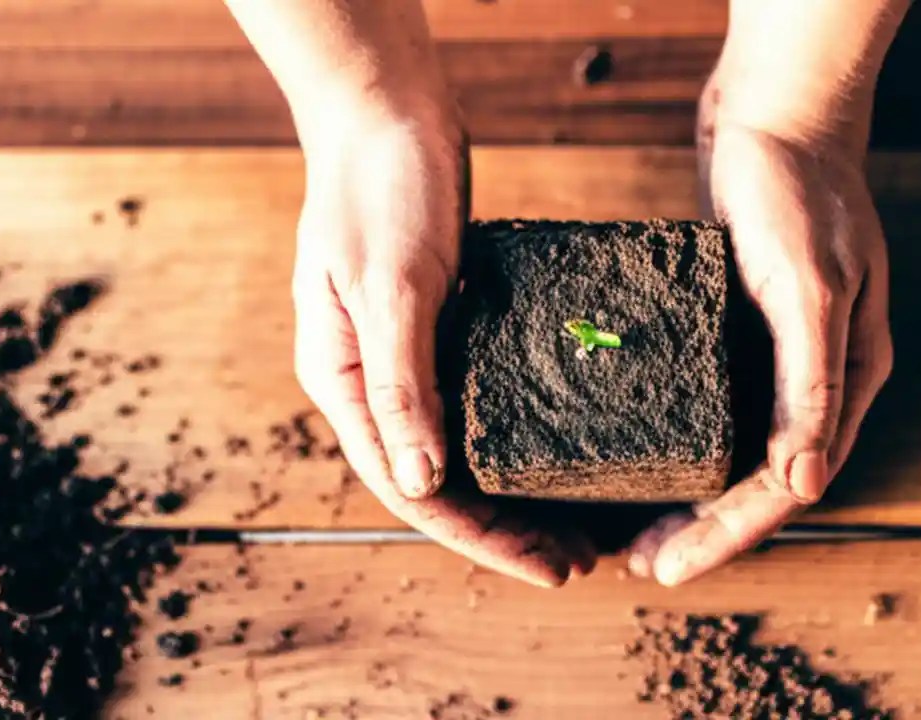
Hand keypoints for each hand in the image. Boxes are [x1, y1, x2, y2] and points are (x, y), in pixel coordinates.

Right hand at [291, 94, 593, 586]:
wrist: (385, 112)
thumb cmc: (377, 190)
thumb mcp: (390, 287)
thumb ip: (401, 384)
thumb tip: (422, 481)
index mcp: (345, 380)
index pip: (412, 487)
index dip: (478, 537)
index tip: (541, 566)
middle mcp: (372, 379)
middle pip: (441, 478)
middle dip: (505, 528)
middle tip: (574, 560)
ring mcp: (407, 354)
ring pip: (464, 444)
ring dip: (514, 488)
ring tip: (576, 521)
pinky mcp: (442, 326)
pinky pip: (481, 398)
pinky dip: (517, 430)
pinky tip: (560, 443)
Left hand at [627, 77, 893, 585]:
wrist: (776, 114)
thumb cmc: (800, 192)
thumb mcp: (809, 289)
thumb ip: (812, 386)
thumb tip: (805, 483)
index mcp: (849, 376)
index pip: (790, 482)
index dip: (730, 532)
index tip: (672, 564)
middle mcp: (818, 376)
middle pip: (761, 477)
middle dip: (704, 526)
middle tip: (643, 561)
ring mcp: (780, 354)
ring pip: (736, 447)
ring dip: (691, 491)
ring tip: (636, 527)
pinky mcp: (741, 329)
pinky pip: (716, 404)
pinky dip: (682, 437)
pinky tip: (642, 449)